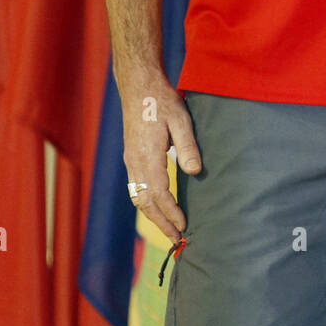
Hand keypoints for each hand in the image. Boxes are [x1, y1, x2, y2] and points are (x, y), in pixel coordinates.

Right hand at [120, 67, 201, 241]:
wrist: (138, 86)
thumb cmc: (161, 101)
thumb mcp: (181, 119)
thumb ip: (187, 146)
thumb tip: (195, 172)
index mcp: (147, 155)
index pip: (159, 193)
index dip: (171, 212)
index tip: (183, 226)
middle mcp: (134, 162)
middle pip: (144, 202)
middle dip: (160, 222)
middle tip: (176, 239)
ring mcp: (130, 160)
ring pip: (137, 196)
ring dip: (151, 215)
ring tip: (168, 228)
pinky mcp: (130, 157)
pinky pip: (134, 187)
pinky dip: (145, 202)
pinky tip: (156, 206)